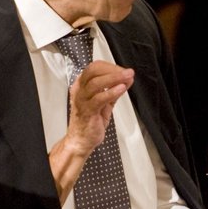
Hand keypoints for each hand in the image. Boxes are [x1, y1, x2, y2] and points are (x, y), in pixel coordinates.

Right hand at [51, 61, 135, 201]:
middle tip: (127, 72)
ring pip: (95, 83)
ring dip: (114, 78)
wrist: (81, 141)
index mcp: (82, 85)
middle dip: (113, 70)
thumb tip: (127, 79)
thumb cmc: (90, 122)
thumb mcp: (105, 102)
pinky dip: (111, 92)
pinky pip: (98, 99)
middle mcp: (80, 90)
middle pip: (93, 71)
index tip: (124, 71)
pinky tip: (121, 89)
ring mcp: (82, 100)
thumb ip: (115, 90)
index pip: (95, 68)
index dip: (111, 67)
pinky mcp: (87, 112)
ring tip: (127, 77)